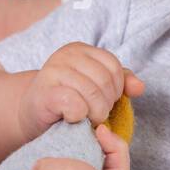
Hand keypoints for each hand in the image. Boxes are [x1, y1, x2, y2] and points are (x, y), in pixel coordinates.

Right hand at [18, 41, 143, 139]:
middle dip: (106, 104)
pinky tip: (71, 119)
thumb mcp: (94, 88)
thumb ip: (119, 83)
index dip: (116, 89)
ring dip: (94, 114)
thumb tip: (139, 87)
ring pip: (93, 94)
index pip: (114, 66)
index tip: (104, 102)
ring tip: (85, 119)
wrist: (30, 116)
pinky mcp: (45, 92)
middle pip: (105, 80)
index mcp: (80, 49)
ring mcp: (53, 71)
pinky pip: (76, 105)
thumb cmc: (65, 102)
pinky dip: (79, 117)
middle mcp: (65, 55)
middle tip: (95, 115)